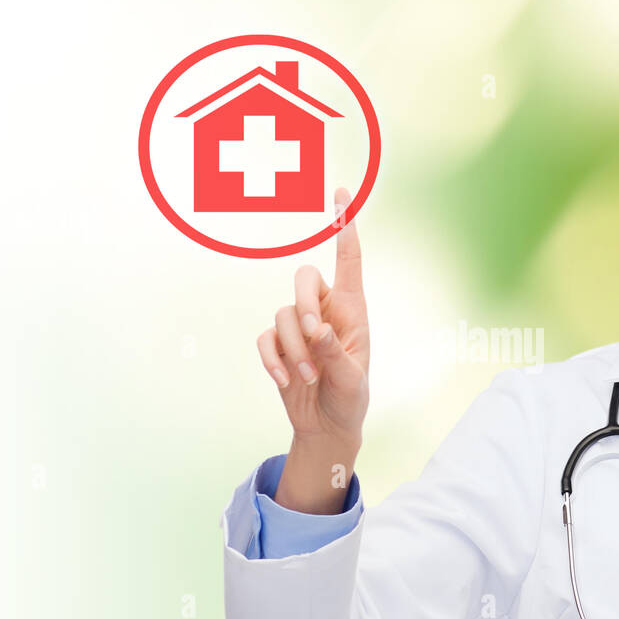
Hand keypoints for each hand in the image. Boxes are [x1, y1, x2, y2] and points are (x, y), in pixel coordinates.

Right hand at [256, 188, 369, 451]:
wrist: (327, 425)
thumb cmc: (350, 398)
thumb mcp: (353, 380)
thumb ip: (336, 354)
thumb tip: (317, 330)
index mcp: (352, 310)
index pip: (348, 260)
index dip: (344, 227)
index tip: (341, 193)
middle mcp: (324, 311)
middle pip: (303, 278)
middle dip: (304, 306)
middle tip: (314, 338)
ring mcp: (297, 327)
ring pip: (282, 314)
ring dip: (294, 349)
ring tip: (308, 378)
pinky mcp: (277, 346)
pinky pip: (264, 339)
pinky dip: (273, 360)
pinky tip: (285, 380)